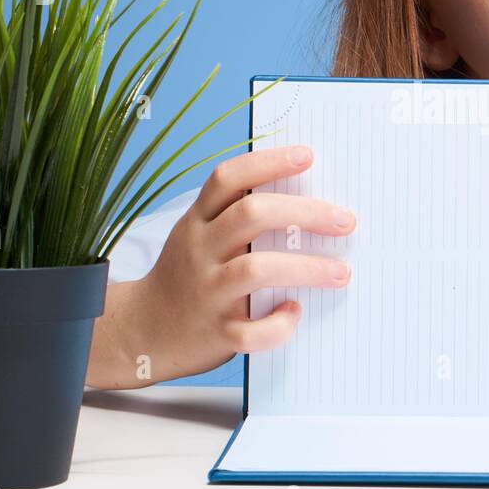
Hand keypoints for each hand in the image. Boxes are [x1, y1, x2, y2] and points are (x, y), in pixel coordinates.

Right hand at [89, 144, 355, 387]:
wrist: (142, 332)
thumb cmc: (186, 277)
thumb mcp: (198, 236)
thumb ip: (236, 217)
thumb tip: (306, 200)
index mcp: (198, 222)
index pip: (228, 179)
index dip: (268, 162)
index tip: (307, 155)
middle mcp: (200, 251)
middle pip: (250, 216)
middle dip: (305, 213)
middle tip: (346, 220)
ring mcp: (207, 292)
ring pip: (255, 270)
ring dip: (306, 269)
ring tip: (341, 272)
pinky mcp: (216, 333)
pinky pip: (251, 331)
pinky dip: (278, 324)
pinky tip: (293, 313)